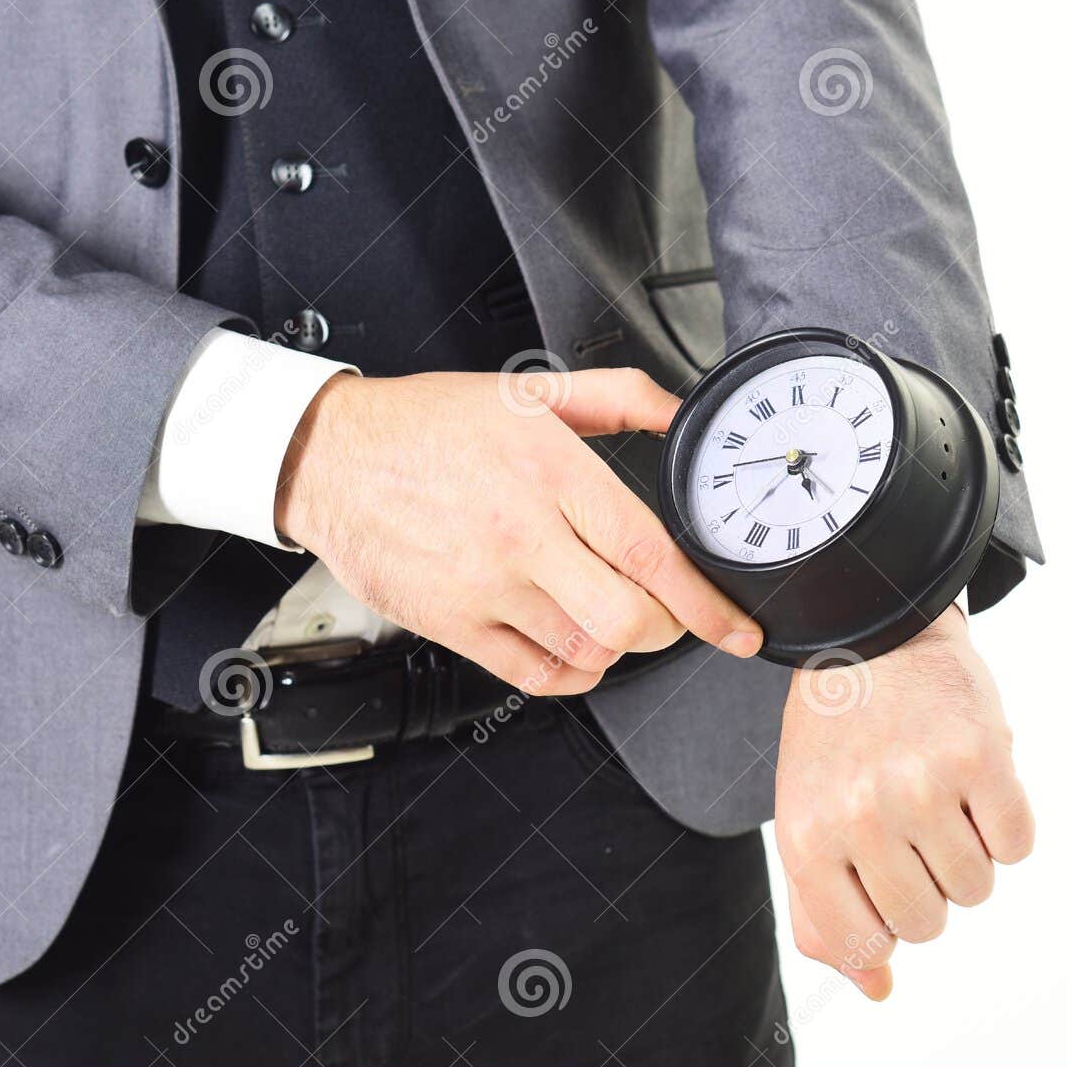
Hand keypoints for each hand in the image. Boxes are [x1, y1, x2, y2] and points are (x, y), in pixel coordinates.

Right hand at [274, 368, 762, 694]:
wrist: (330, 457)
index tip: (736, 628)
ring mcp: (483, 586)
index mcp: (549, 471)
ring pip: (585, 652)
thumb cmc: (423, 425)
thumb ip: (616, 397)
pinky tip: (573, 647)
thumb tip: (678, 413)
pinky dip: (571, 672)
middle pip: (626, 618)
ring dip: (617, 648)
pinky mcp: (451, 623)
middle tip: (669, 616)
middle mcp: (520, 534)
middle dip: (666, 629)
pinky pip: (533, 675)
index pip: (648, 552)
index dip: (705, 602)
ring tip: (613, 621)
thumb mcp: (526, 392)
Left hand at [775, 605, 1033, 998]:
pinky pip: (1017, 844)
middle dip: (925, 885)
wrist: (867, 636)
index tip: (877, 876)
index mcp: (806, 839)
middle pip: (928, 923)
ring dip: (965, 852)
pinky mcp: (979, 758)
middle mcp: (859, 817)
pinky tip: (966, 778)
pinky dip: (1002, 821)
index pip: (865, 945)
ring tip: (933, 796)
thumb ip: (825, 914)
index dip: (883, 922)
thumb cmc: (833, 741)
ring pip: (976, 888)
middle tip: (904, 824)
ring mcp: (920, 787)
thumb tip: (877, 990)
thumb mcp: (804, 821)